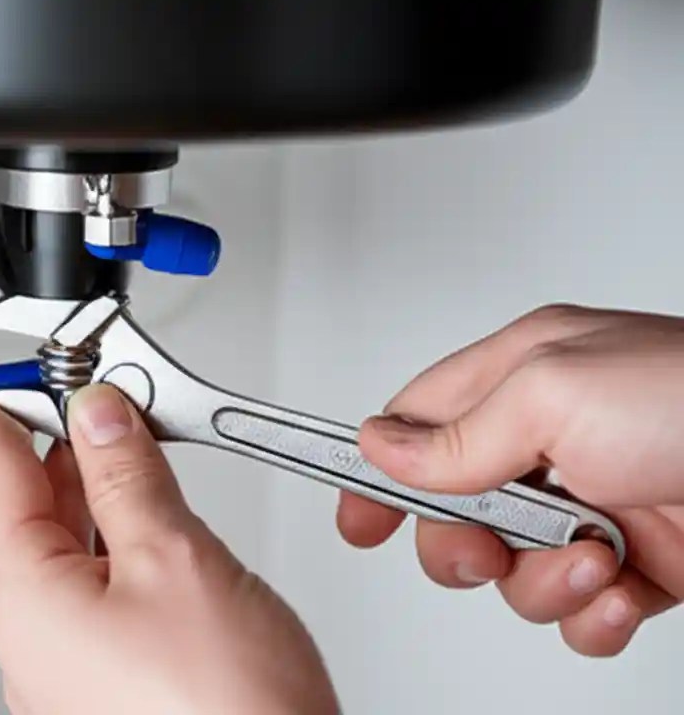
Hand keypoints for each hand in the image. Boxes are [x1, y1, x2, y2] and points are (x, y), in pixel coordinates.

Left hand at [0, 384, 337, 714]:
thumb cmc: (224, 711)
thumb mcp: (175, 559)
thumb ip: (128, 477)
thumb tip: (101, 418)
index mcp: (23, 598)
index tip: (1, 374)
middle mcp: (29, 638)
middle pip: (26, 512)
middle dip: (58, 445)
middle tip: (90, 392)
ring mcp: (66, 666)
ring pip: (64, 552)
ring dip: (93, 492)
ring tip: (125, 441)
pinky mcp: (106, 681)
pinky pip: (93, 593)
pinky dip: (114, 543)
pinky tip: (144, 516)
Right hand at [341, 304, 683, 655]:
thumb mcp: (557, 395)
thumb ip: (458, 432)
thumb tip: (382, 449)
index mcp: (524, 376)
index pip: (416, 423)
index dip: (376, 471)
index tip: (355, 520)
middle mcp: (554, 441)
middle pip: (452, 513)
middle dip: (462, 546)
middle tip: (489, 547)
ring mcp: (594, 506)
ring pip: (511, 572)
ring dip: (541, 584)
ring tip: (593, 564)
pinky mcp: (638, 566)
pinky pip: (575, 614)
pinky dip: (593, 618)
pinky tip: (626, 593)